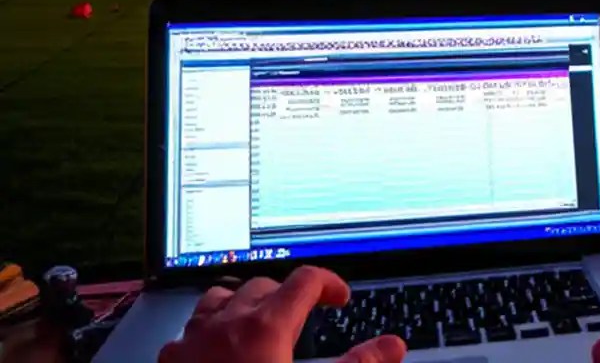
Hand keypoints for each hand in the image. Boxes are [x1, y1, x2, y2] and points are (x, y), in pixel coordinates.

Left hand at [158, 266, 406, 362]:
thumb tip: (392, 346)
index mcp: (266, 327)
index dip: (329, 284)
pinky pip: (189, 330)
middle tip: (304, 317)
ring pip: (220, 298)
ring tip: (258, 322)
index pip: (305, 281)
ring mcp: (193, 341)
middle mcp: (226, 324)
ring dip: (243, 304)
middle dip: (287, 295)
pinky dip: (208, 331)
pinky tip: (216, 352)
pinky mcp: (170, 362)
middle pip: (263, 285)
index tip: (339, 298)